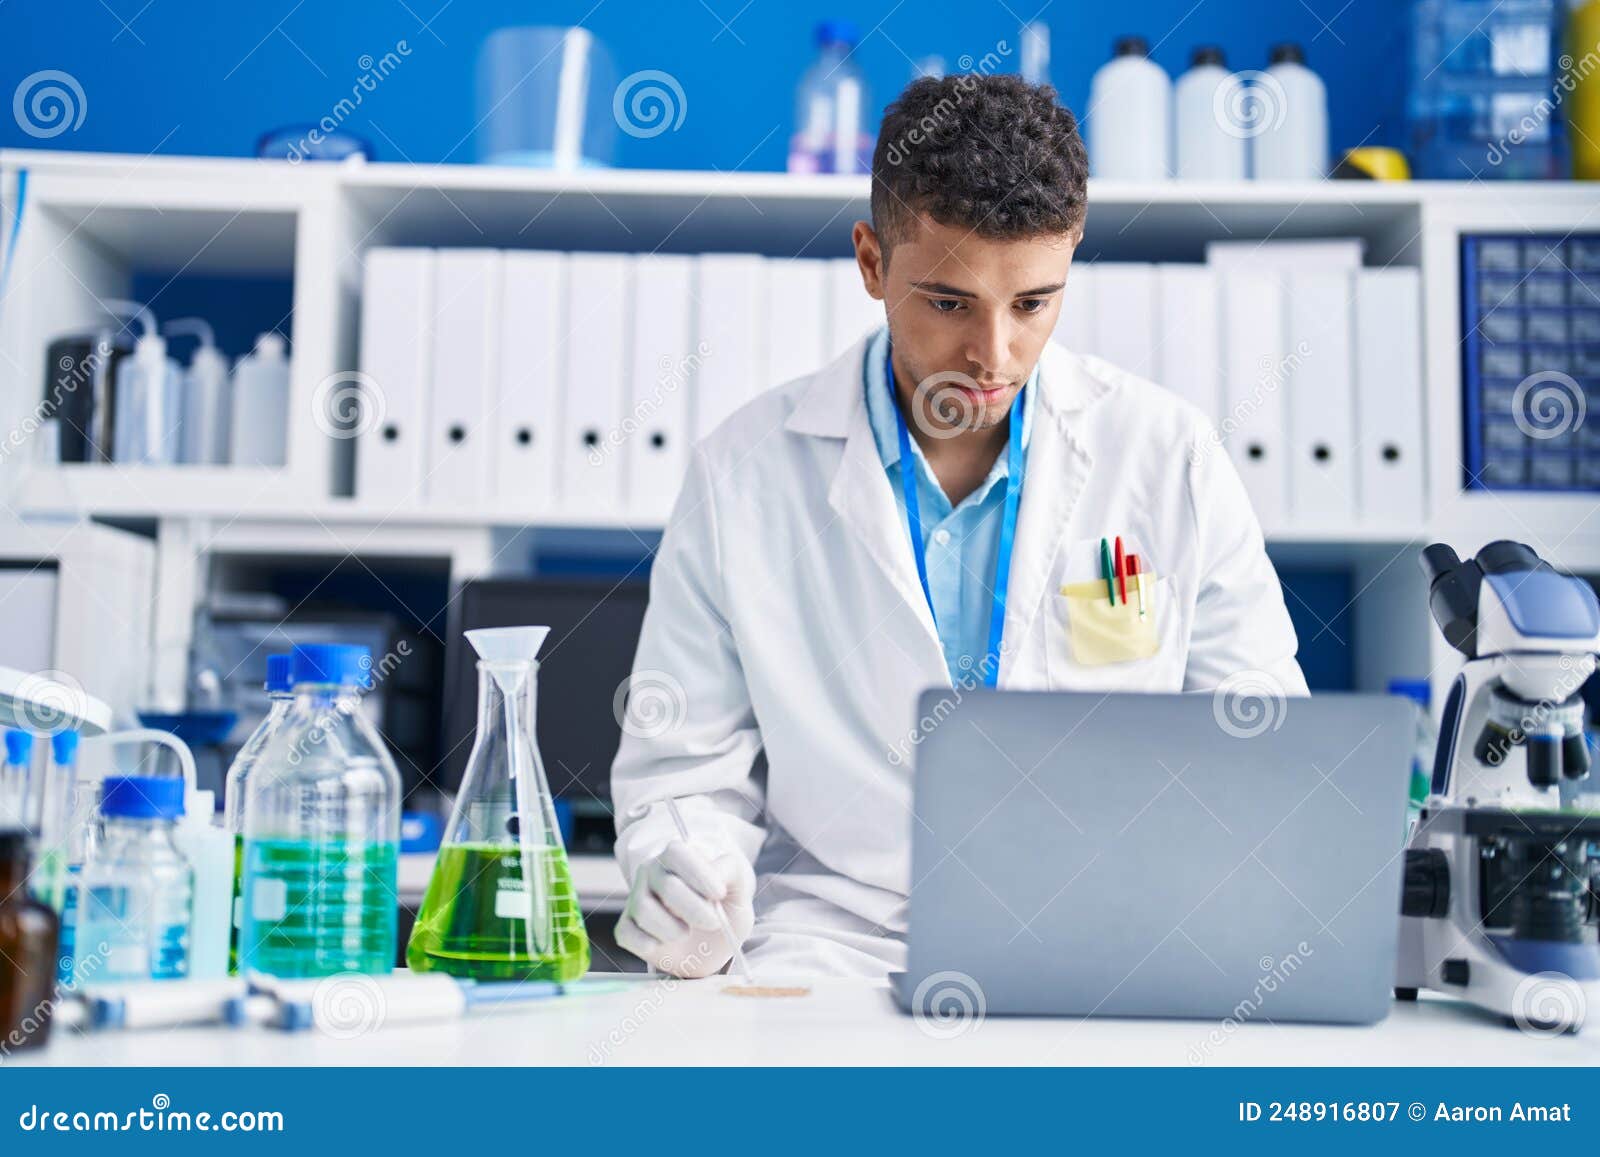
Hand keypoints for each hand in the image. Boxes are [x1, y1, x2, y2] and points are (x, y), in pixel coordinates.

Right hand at [614, 839, 754, 977]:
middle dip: (694, 909)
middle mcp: (652, 873)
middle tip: (713, 922)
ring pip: (645, 911)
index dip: (698, 874)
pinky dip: (649, 944)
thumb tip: (716, 873)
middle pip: (666, 885)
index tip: (719, 894)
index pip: (677, 853)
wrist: (711, 947)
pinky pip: (627, 934)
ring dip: (672, 930)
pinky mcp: (626, 927)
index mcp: (677, 857)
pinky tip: (664, 945)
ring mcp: (636, 899)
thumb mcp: (739, 891)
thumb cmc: (723, 911)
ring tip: (686, 933)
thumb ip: (732, 873)